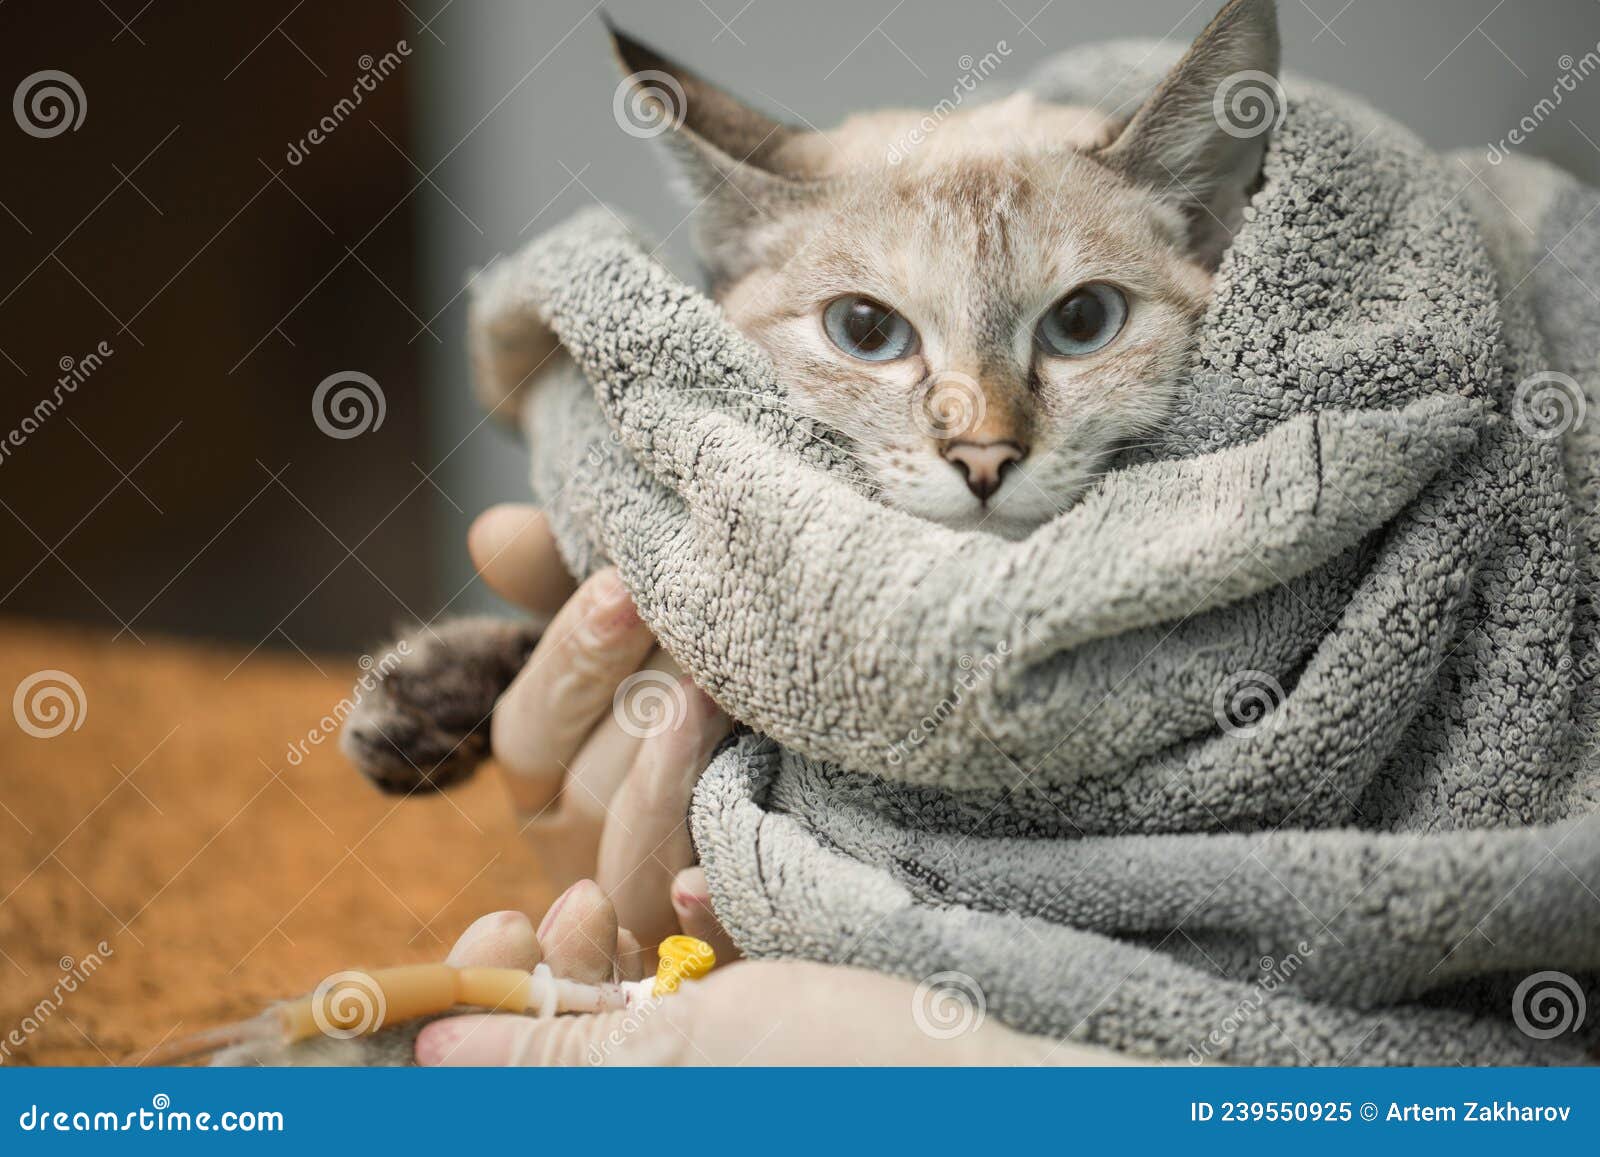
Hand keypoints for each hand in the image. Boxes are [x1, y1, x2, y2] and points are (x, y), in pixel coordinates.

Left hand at [417, 893, 1109, 1065]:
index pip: (524, 1071)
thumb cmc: (859, 1084)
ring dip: (638, 915)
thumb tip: (432, 1054)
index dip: (490, 1000)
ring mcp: (732, 1065)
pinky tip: (716, 893)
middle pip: (578, 1024)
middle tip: (581, 896)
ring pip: (644, 987)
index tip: (496, 926)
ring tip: (658, 882)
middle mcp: (679, 1089)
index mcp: (642, 1109)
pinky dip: (706, 926)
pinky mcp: (783, 1030)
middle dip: (570, 947)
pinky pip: (714, 975)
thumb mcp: (689, 1067)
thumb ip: (557, 1060)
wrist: (1020, 1082)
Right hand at [468, 504, 735, 951]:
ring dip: (666, 785)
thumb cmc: (705, 700)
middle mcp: (587, 853)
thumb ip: (567, 588)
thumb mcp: (636, 641)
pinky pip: (699, 946)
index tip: (625, 584)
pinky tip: (709, 880)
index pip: (528, 731)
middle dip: (639, 710)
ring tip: (722, 702)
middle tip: (698, 641)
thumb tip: (493, 532)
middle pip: (586, 795)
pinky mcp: (724, 945)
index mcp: (552, 781)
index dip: (571, 661)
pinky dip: (701, 914)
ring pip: (631, 866)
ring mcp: (651, 909)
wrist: (832, 793)